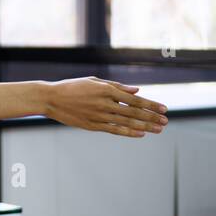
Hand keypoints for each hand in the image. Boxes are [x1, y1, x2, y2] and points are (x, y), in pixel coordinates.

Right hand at [43, 77, 167, 137]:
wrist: (50, 98)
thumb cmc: (72, 87)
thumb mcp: (94, 81)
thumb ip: (116, 86)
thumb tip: (137, 91)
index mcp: (106, 90)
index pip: (134, 99)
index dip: (151, 104)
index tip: (164, 109)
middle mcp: (104, 103)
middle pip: (134, 112)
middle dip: (152, 117)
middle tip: (165, 121)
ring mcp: (98, 116)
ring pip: (127, 123)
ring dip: (145, 126)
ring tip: (158, 129)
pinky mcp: (92, 125)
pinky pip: (114, 130)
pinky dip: (129, 132)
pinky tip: (140, 134)